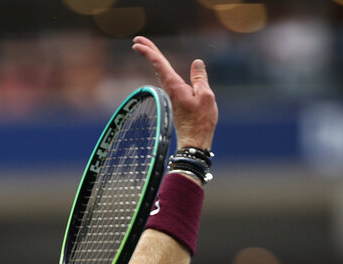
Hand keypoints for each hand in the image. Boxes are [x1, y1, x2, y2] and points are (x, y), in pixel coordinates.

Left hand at [132, 36, 217, 151]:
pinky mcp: (175, 100)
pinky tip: (161, 66)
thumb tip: (197, 63)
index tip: (137, 44)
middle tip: (137, 41)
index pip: (159, 64)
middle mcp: (170, 89)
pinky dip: (162, 68)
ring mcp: (171, 95)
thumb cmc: (201, 121)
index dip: (148, 52)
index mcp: (174, 86)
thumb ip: (199, 79)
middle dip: (148, 51)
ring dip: (154, 59)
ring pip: (161, 72)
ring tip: (147, 48)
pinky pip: (167, 79)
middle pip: (157, 65)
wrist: (194, 142)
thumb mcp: (205, 97)